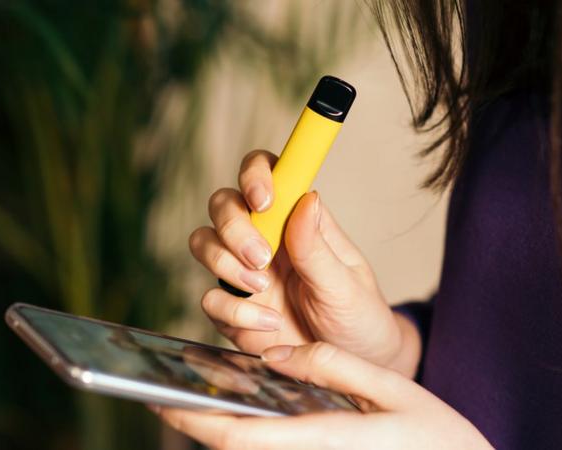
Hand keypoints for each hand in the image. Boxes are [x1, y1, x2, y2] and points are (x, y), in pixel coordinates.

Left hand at [152, 342, 491, 449]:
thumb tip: (275, 358)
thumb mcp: (393, 389)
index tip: (160, 400)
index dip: (195, 420)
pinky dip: (248, 434)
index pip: (242, 436)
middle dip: (193, 426)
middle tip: (160, 398)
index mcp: (327, 441)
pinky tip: (244, 409)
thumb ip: (333, 368)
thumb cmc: (440, 437)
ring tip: (194, 395)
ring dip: (217, 429)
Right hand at [189, 150, 418, 373]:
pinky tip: (269, 325)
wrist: (353, 368)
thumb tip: (307, 198)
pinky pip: (209, 299)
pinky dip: (233, 311)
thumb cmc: (358, 317)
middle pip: (224, 204)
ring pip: (204, 242)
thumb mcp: (346, 285)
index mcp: (298, 221)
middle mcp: (266, 239)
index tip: (263, 199)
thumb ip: (318, 248)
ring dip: (225, 263)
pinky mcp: (233, 310)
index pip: (268, 173)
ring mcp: (244, 273)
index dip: (255, 174)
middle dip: (234, 226)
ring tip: (262, 288)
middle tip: (261, 258)